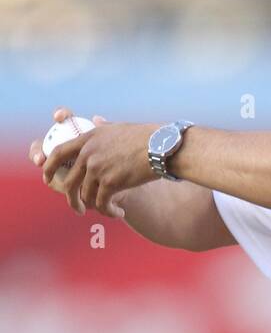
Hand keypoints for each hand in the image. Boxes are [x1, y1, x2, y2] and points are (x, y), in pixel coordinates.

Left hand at [38, 110, 156, 216]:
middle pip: (70, 182)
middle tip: (79, 209)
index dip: (50, 167)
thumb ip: (104, 128)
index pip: (58, 152)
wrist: (160, 148)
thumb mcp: (118, 127)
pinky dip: (109, 212)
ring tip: (110, 211)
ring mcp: (98, 168)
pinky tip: (119, 213)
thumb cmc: (145, 138)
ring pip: (87, 196)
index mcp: (88, 138)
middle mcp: (89, 153)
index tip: (47, 178)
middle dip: (72, 200)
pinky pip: (102, 204)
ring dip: (97, 208)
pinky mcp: (110, 183)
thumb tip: (97, 119)